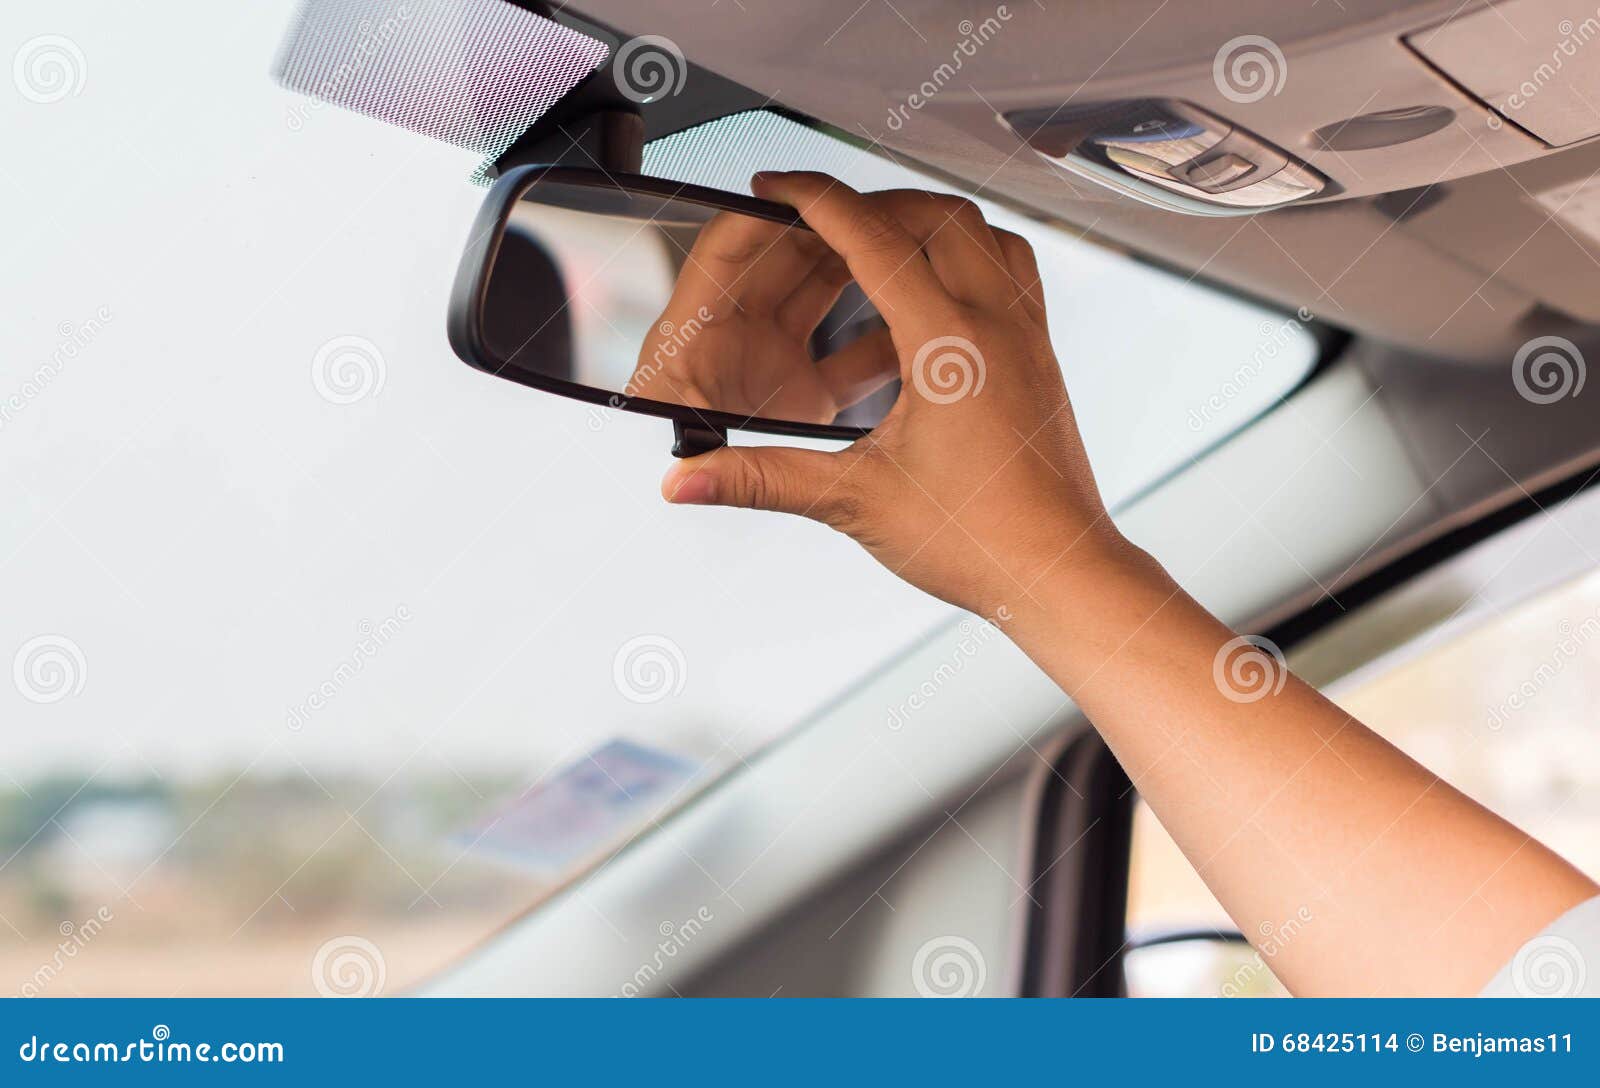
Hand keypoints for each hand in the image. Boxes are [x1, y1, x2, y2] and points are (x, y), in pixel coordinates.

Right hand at [660, 172, 1144, 620]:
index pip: (873, 237)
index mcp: (948, 342)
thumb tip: (686, 481)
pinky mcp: (1041, 356)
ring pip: (982, 232)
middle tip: (817, 218)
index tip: (776, 186)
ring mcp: (1027, 335)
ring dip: (926, 220)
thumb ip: (763, 479)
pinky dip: (969, 254)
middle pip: (933, 214)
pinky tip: (936, 288)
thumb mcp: (855, 502)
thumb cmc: (978, 541)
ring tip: (875, 238)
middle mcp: (996, 322)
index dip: (814, 201)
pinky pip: (1011, 269)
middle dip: (868, 202)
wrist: (1057, 573)